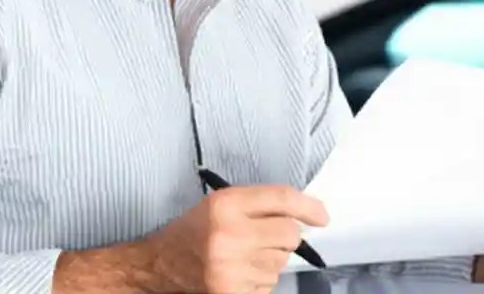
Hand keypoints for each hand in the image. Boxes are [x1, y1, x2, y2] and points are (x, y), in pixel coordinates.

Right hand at [140, 184, 328, 293]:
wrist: (161, 265)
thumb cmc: (196, 230)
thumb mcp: (223, 203)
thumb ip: (262, 204)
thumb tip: (308, 216)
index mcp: (226, 205)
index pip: (283, 199)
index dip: (309, 207)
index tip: (322, 216)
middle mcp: (229, 236)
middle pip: (290, 234)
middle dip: (285, 235)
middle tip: (264, 237)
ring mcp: (231, 269)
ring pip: (282, 262)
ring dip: (271, 259)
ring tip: (242, 256)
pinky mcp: (232, 293)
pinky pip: (270, 284)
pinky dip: (261, 279)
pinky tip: (239, 272)